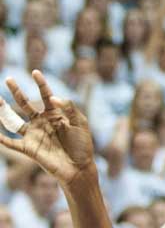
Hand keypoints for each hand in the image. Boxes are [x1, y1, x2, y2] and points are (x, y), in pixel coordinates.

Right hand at [0, 72, 95, 186]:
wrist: (78, 168)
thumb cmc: (81, 144)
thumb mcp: (80, 122)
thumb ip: (69, 108)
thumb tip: (53, 97)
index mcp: (55, 113)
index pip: (45, 94)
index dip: (40, 83)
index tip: (35, 72)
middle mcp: (42, 121)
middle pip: (26, 104)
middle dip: (17, 91)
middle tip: (8, 78)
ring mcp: (34, 134)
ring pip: (15, 120)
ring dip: (4, 111)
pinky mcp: (29, 148)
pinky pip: (12, 143)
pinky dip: (2, 139)